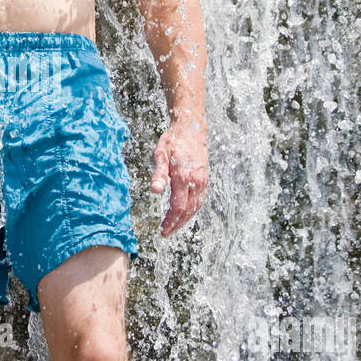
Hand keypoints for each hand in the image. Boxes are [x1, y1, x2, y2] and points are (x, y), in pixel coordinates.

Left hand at [150, 119, 207, 236]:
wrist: (191, 127)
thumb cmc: (173, 140)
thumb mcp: (160, 153)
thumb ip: (158, 173)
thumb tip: (155, 191)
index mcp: (184, 176)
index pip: (178, 207)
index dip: (170, 221)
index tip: (162, 230)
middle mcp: (196, 181)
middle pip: (188, 211)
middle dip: (177, 224)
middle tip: (166, 233)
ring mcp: (202, 180)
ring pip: (196, 207)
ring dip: (185, 219)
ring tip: (173, 227)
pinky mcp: (204, 178)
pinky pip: (199, 199)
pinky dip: (192, 210)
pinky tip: (184, 214)